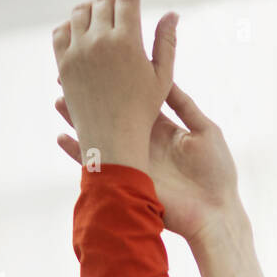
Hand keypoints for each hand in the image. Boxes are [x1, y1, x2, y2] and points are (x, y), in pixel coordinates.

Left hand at [51, 0, 176, 172]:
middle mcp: (99, 41)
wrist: (112, 140)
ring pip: (79, 12)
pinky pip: (61, 32)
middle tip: (119, 0)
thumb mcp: (162, 77)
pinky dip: (71, 25)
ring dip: (91, 7)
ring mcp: (78, 51)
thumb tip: (172, 13)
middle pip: (102, 2)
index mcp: (127, 41)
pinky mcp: (63, 63)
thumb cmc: (143, 111)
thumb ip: (167, 42)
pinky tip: (81, 30)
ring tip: (100, 13)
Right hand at [53, 84, 240, 237]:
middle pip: (112, 113)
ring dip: (78, 120)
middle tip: (67, 78)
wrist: (215, 213)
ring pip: (101, 135)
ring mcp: (134, 159)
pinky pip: (99, 164)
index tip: (100, 62)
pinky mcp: (128, 178)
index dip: (116, 82)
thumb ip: (184, 105)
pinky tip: (61, 138)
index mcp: (162, 127)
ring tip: (59, 102)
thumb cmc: (217, 172)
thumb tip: (167, 76)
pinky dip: (79, 153)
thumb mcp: (205, 131)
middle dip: (91, 97)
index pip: (134, 99)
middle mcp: (144, 141)